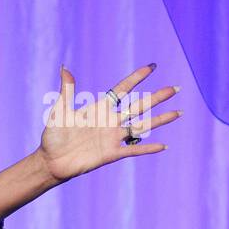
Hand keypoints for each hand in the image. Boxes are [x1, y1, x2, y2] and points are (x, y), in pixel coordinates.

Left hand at [38, 63, 182, 184]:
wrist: (50, 161)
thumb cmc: (54, 135)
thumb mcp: (60, 111)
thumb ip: (67, 90)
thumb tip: (64, 67)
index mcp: (100, 109)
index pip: (122, 90)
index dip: (136, 78)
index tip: (152, 67)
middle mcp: (110, 121)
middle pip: (139, 106)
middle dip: (157, 97)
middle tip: (176, 88)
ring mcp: (113, 137)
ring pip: (142, 126)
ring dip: (160, 120)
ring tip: (178, 112)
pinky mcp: (111, 154)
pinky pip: (133, 150)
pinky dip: (147, 148)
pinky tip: (163, 146)